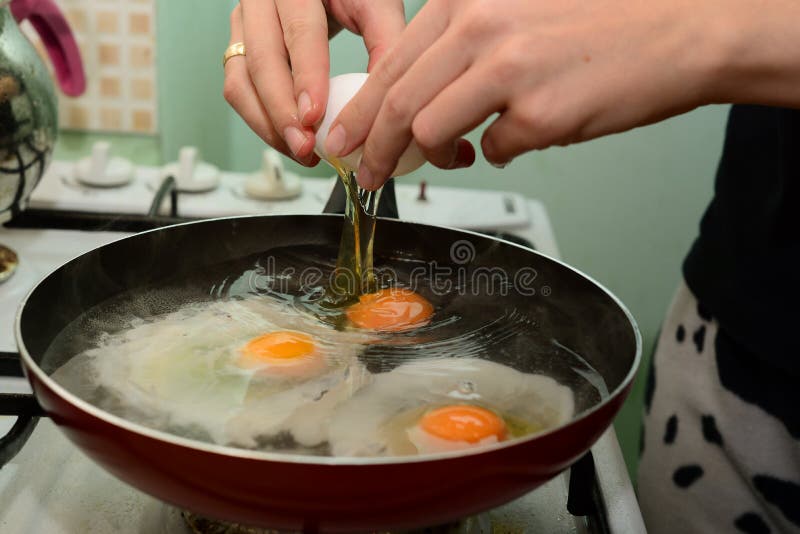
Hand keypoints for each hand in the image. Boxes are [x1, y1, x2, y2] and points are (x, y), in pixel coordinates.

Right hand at [223, 0, 406, 165]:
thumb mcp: (374, 5)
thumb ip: (385, 42)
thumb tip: (385, 98)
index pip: (298, 30)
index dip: (305, 76)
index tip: (314, 115)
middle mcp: (260, 2)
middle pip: (260, 61)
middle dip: (281, 112)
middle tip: (305, 146)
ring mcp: (244, 26)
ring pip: (239, 82)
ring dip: (268, 124)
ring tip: (301, 151)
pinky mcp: (241, 50)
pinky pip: (240, 92)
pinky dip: (263, 122)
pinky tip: (291, 140)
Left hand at [327, 0, 720, 188]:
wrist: (681, 28)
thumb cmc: (601, 23)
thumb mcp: (515, 12)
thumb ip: (460, 48)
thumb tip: (415, 101)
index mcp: (468, 0)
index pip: (391, 64)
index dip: (361, 111)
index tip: (345, 139)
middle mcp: (482, 27)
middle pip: (399, 103)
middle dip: (373, 149)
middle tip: (364, 175)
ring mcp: (511, 70)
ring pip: (432, 132)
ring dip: (432, 159)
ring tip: (449, 161)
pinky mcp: (541, 113)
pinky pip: (495, 150)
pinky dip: (499, 153)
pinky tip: (521, 135)